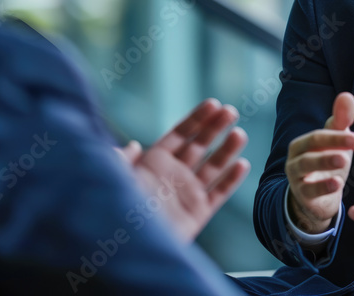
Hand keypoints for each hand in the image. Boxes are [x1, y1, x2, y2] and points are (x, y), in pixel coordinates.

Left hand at [118, 99, 250, 241]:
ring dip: (227, 149)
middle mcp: (172, 175)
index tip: (212, 103)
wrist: (127, 250)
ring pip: (213, 166)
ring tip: (239, 134)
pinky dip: (231, 180)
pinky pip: (218, 193)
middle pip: (199, 145)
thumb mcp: (111, 180)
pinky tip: (242, 164)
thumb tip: (132, 145)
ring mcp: (187, 193)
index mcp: (152, 164)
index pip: (179, 135)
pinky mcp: (198, 213)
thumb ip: (120, 161)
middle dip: (215, 127)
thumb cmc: (114, 213)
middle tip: (231, 111)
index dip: (196, 119)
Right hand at [285, 92, 353, 233]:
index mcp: (302, 143)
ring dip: (325, 161)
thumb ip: (341, 121)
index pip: (319, 135)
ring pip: (306, 165)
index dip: (338, 135)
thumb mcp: (335, 144)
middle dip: (333, 142)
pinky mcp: (301, 195)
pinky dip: (323, 186)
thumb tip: (347, 95)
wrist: (316, 200)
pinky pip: (309, 190)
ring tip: (345, 159)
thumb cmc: (326, 166)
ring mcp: (296, 176)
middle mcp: (295, 157)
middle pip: (311, 145)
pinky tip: (338, 183)